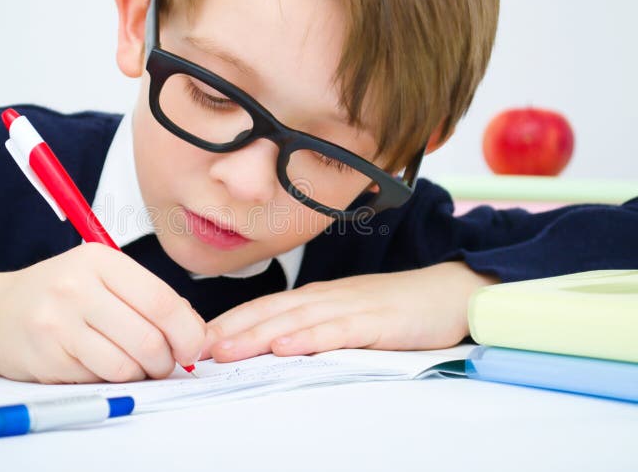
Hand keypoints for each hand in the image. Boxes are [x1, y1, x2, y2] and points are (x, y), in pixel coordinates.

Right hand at [0, 243, 204, 382]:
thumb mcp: (101, 276)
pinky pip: (101, 379)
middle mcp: (77, 286)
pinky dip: (112, 380)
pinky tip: (101, 365)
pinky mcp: (47, 357)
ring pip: (127, 365)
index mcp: (99, 259)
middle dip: (166, 360)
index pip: (162, 301)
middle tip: (165, 362)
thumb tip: (195, 331)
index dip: (187, 331)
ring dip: (141, 374)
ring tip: (134, 364)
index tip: (194, 345)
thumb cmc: (57, 295)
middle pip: (149, 338)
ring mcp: (58, 323)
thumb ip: (148, 297)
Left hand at [201, 261, 497, 361]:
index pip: (265, 308)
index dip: (230, 322)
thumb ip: (315, 327)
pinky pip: (338, 330)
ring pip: (296, 321)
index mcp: (317, 297)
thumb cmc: (395, 308)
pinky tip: (287, 348)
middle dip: (231, 330)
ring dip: (258, 335)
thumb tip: (277, 348)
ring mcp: (350, 307)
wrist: (448, 291)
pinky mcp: (376, 321)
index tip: (197, 338)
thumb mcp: (347, 316)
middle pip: (271, 312)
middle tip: (195, 346)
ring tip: (226, 349)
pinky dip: (310, 338)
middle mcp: (326, 297)